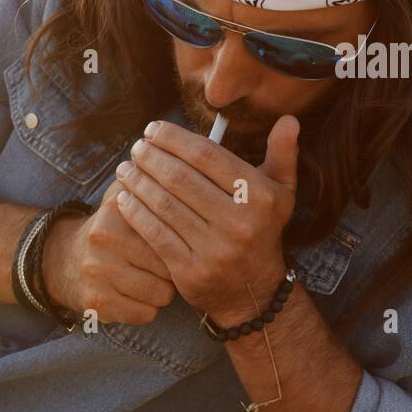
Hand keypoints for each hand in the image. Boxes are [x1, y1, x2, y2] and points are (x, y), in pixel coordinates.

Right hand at [40, 178, 175, 324]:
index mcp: (117, 210)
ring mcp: (98, 273)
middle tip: (165, 265)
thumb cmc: (109, 229)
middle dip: (175, 268)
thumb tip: (187, 161)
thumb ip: (152, 178)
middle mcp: (104, 239)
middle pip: (170, 264)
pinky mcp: (96, 303)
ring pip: (161, 294)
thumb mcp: (123, 196)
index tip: (180, 240)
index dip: (182, 239)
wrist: (61, 262)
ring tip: (151, 280)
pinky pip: (145, 314)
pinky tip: (136, 296)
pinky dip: (147, 308)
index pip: (172, 229)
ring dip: (162, 291)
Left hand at [114, 114, 299, 325]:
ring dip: (138, 182)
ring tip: (125, 169)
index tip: (153, 130)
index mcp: (259, 196)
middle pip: (180, 178)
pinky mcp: (191, 270)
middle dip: (151, 158)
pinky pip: (155, 233)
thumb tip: (288, 118)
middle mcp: (239, 222)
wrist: (253, 292)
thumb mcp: (281, 194)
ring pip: (164, 204)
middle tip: (136, 148)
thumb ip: (282, 155)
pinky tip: (123, 198)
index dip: (173, 138)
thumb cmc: (261, 231)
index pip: (206, 155)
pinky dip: (135, 212)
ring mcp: (214, 249)